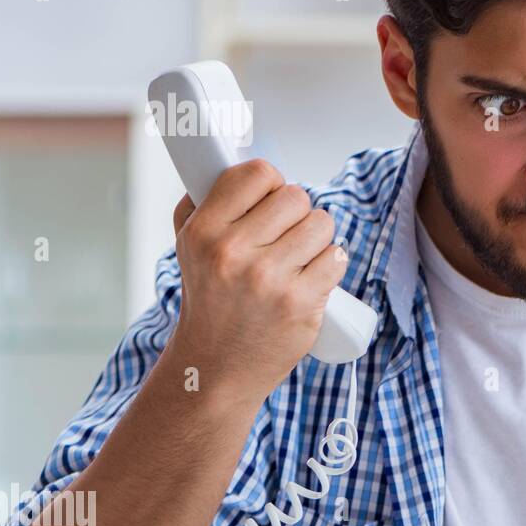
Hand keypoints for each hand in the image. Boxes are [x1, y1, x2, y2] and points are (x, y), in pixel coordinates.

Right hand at [170, 158, 348, 401]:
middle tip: (286, 236)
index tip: (270, 199)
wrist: (217, 366)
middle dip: (297, 213)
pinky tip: (313, 276)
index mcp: (204, 232)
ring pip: (322, 225)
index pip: (256, 174)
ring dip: (318, 238)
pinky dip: (331, 264)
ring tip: (299, 257)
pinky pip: (337, 258)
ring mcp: (269, 280)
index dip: (271, 183)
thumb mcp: (188, 246)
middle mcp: (233, 253)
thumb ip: (204, 200)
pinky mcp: (300, 304)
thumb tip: (235, 158)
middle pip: (296, 197)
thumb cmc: (210, 298)